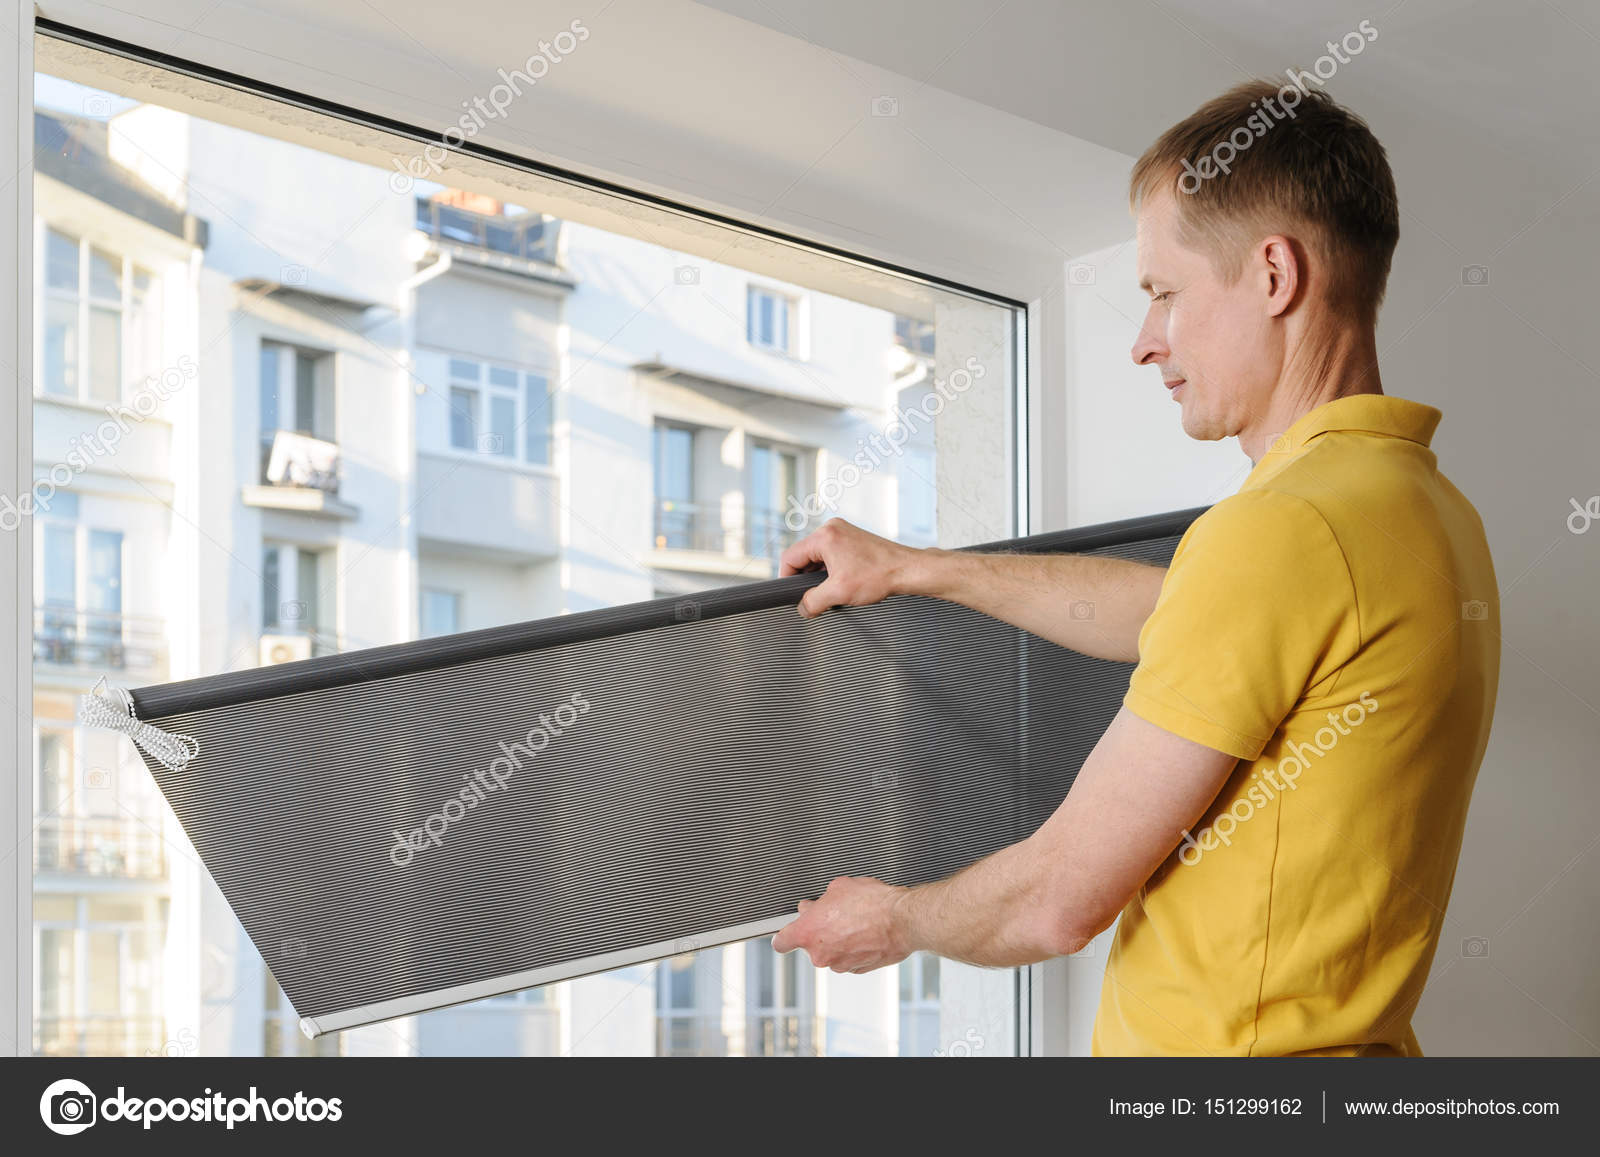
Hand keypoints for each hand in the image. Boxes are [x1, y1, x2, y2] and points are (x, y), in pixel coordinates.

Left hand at [770, 876, 913, 972]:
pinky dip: (854, 948)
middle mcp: (821, 954)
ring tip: (857, 922)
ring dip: (839, 940)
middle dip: (820, 931)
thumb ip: (820, 901)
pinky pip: (849, 958)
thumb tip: (816, 905)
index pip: (781, 942)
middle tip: (836, 915)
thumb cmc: (873, 903)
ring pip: (832, 951)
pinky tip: (866, 933)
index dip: (785, 935)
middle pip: (811, 944)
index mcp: (809, 933)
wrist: (902, 920)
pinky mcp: (858, 970)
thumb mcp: (838, 888)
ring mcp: (839, 964)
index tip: (788, 932)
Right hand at [778, 518, 922, 617]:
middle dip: (806, 579)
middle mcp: (832, 528)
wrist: (908, 570)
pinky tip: (841, 583)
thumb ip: (813, 602)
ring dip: (820, 576)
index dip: (787, 578)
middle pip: (803, 556)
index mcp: (825, 536)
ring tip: (832, 590)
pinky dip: (831, 571)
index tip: (793, 595)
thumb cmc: (880, 575)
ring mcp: (843, 532)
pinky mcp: (853, 539)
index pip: (790, 557)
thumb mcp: (839, 593)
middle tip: (814, 597)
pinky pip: (831, 555)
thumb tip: (803, 608)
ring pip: (817, 557)